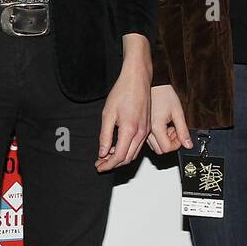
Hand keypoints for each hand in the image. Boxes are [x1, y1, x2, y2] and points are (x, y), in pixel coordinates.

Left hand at [96, 42, 150, 171]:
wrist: (137, 79)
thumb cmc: (123, 92)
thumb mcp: (108, 114)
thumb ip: (105, 136)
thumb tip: (103, 152)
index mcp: (130, 130)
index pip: (119, 157)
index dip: (107, 165)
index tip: (99, 166)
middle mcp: (141, 133)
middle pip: (128, 158)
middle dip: (113, 164)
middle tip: (100, 163)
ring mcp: (146, 130)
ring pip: (134, 153)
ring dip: (120, 158)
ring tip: (106, 156)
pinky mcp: (147, 127)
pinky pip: (138, 145)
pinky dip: (128, 150)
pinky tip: (117, 146)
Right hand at [147, 84, 192, 154]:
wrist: (154, 84)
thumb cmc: (164, 94)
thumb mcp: (178, 113)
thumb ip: (183, 131)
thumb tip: (188, 144)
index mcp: (156, 127)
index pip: (167, 148)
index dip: (177, 144)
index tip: (180, 135)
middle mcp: (147, 130)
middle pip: (160, 149)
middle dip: (170, 142)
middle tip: (175, 130)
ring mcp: (144, 129)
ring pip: (155, 145)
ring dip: (164, 139)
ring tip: (169, 126)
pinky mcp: (143, 126)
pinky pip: (151, 138)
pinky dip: (159, 136)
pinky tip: (163, 124)